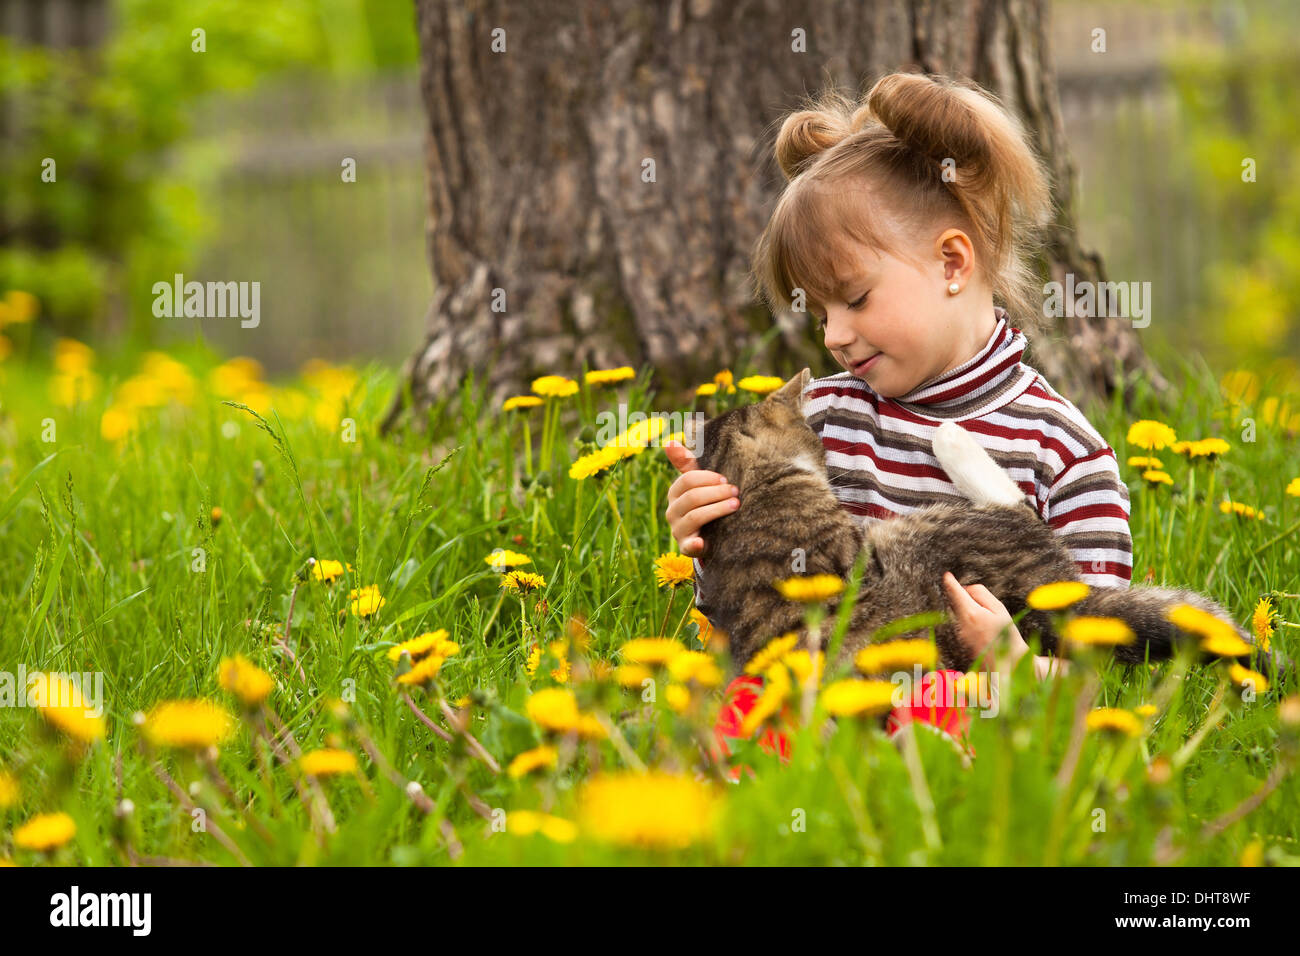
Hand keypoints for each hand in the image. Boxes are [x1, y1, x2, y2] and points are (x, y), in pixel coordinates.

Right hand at [663, 441, 739, 557]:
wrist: (709, 534)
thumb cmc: (705, 501)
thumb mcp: (697, 483)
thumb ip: (687, 463)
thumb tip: (669, 442)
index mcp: (674, 493)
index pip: (687, 481)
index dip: (707, 478)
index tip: (726, 479)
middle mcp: (672, 511)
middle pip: (692, 498)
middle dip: (716, 493)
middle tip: (736, 491)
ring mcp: (678, 530)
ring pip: (695, 517)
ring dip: (717, 509)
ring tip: (736, 505)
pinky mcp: (686, 547)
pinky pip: (688, 546)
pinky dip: (694, 544)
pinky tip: (702, 542)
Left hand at [942, 571, 1029, 672]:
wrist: (1009, 666)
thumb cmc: (1007, 636)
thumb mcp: (999, 610)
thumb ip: (981, 595)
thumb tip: (966, 588)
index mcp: (970, 614)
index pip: (955, 593)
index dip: (951, 583)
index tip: (947, 575)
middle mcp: (960, 625)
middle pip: (955, 603)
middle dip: (962, 597)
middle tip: (977, 599)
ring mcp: (959, 635)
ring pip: (958, 614)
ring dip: (968, 610)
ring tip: (987, 620)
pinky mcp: (961, 643)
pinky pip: (962, 626)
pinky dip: (969, 621)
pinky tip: (984, 629)